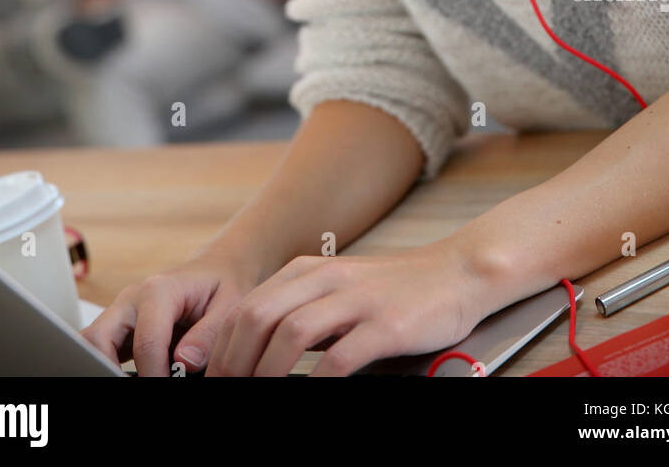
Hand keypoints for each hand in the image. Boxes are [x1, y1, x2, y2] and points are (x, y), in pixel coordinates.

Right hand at [80, 248, 262, 376]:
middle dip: (110, 370)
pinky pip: (101, 345)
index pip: (146, 343)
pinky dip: (108, 363)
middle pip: (99, 338)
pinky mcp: (121, 325)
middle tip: (138, 387)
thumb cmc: (222, 285)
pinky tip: (130, 377)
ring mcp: (123, 311)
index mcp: (159, 290)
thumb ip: (208, 335)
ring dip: (105, 365)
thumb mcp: (228, 306)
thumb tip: (183, 363)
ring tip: (129, 380)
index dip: (155, 377)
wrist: (215, 269)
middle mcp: (133, 298)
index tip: (166, 390)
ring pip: (92, 341)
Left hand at [205, 239, 484, 377]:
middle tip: (228, 390)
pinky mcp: (385, 324)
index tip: (213, 378)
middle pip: (258, 317)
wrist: (454, 273)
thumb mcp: (338, 292)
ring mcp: (356, 299)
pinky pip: (339, 357)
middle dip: (235, 361)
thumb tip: (256, 354)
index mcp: (307, 271)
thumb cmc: (394, 291)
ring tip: (258, 396)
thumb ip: (301, 313)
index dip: (223, 347)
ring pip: (290, 332)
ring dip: (266, 372)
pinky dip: (316, 383)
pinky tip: (310, 395)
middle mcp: (326, 279)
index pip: (247, 308)